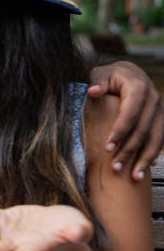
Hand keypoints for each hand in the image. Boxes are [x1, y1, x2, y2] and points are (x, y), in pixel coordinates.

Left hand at [88, 61, 162, 179]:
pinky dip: (152, 154)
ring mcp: (160, 110)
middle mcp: (154, 99)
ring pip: (156, 138)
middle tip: (115, 168)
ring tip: (134, 178)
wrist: (129, 72)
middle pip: (143, 130)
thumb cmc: (110, 75)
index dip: (119, 132)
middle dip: (130, 151)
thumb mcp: (100, 74)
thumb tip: (93, 91)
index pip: (129, 114)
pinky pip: (160, 139)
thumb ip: (96, 82)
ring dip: (144, 159)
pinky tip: (145, 168)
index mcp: (138, 88)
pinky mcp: (162, 118)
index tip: (107, 148)